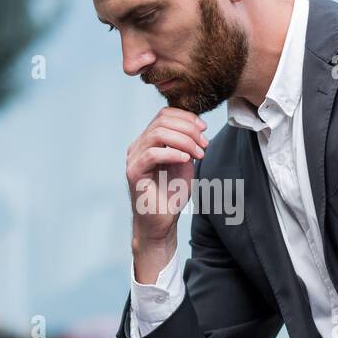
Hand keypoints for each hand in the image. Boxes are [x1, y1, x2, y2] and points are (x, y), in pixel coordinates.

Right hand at [126, 108, 208, 267]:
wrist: (162, 222)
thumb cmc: (171, 194)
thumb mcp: (185, 163)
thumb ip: (187, 145)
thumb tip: (197, 128)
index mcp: (149, 141)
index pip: (164, 115)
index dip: (186, 117)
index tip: (204, 129)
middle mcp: (138, 146)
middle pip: (161, 120)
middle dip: (188, 129)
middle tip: (204, 144)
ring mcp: (134, 158)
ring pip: (157, 134)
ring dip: (183, 141)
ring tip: (198, 154)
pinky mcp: (134, 172)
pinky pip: (152, 154)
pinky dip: (173, 153)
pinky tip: (186, 160)